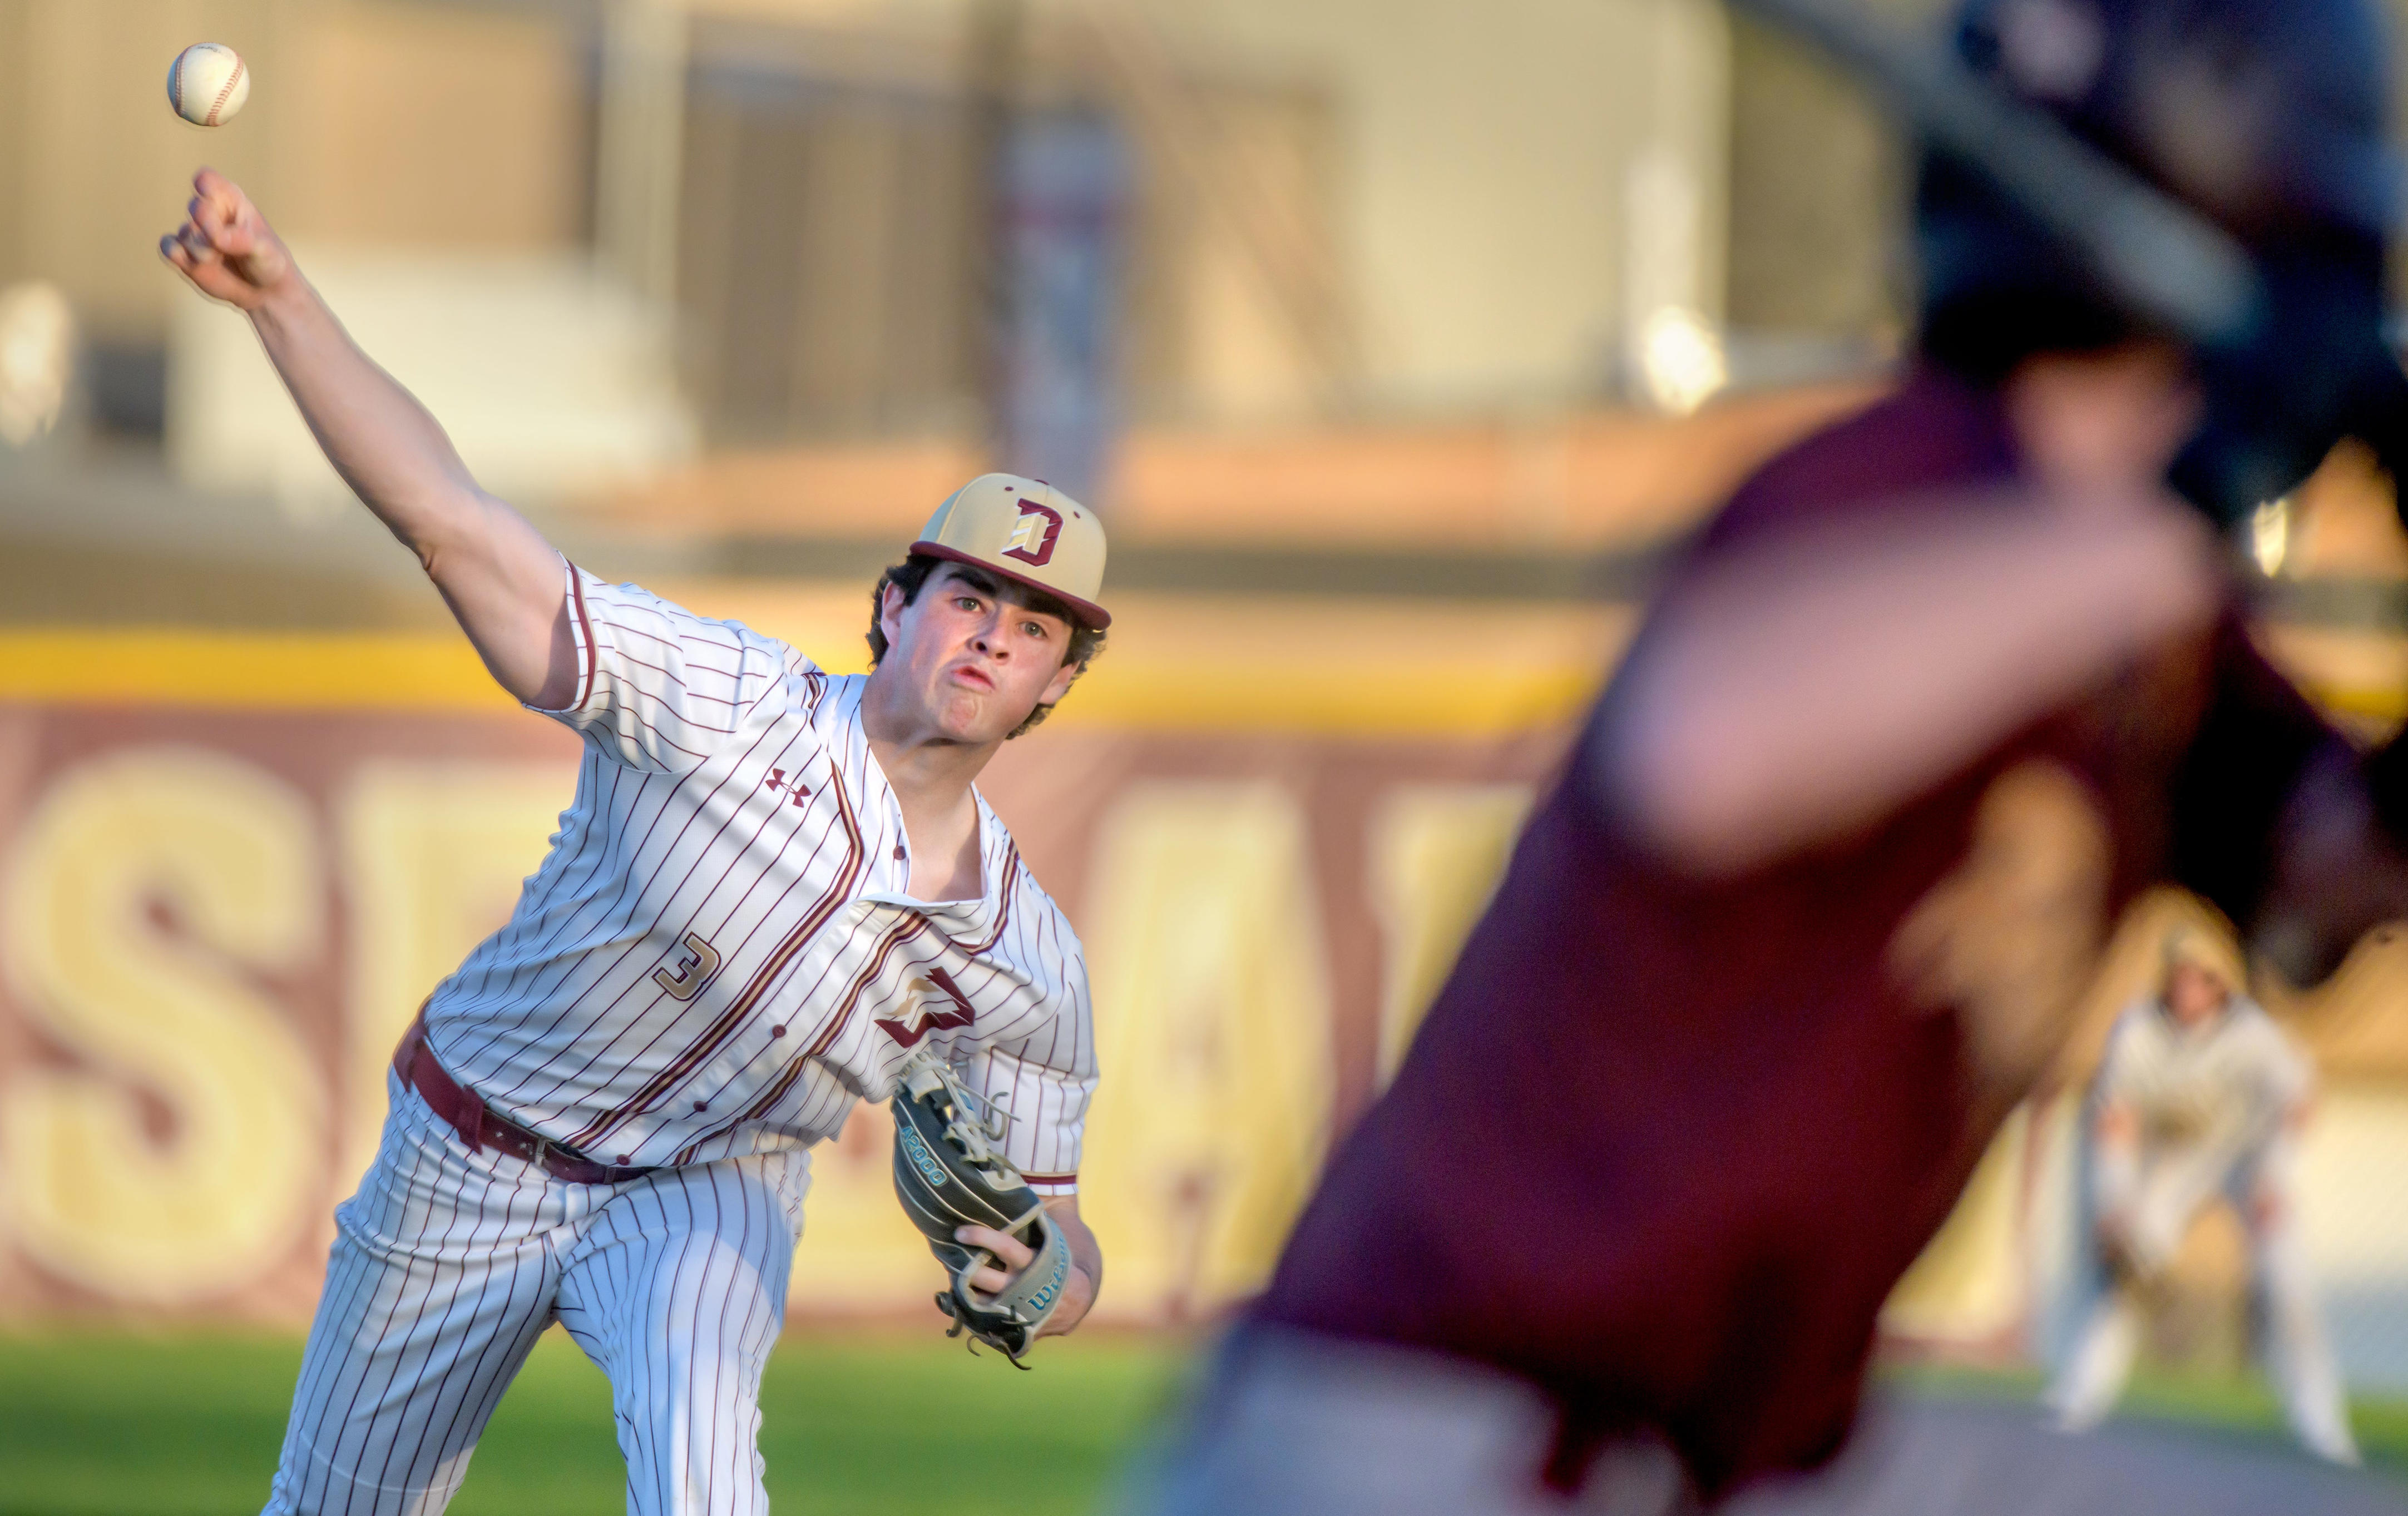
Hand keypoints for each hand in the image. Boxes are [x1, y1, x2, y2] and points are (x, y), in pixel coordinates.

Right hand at [159, 168, 293, 311]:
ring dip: (202, 251)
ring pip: (186, 234)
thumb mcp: (266, 250)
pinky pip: (167, 247)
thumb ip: (243, 240)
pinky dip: (178, 256)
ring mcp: (194, 232)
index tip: (209, 196)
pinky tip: (195, 264)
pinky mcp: (183, 252)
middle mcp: (209, 212)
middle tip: (223, 245)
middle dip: (210, 229)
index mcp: (230, 200)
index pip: (207, 180)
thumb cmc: (269, 262)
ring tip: (220, 259)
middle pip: (197, 208)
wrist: (263, 290)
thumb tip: (217, 238)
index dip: (205, 186)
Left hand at [956, 1213, 1097, 1340]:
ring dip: (963, 1288)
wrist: (1074, 1299)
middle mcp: (1022, 1288)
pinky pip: (981, 1320)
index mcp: (1033, 1264)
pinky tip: (962, 1295)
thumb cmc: (1055, 1260)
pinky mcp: (1009, 1326)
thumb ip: (1031, 1222)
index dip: (981, 1237)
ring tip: (954, 1274)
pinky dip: (969, 1308)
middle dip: (964, 1267)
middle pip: (984, 1277)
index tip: (960, 1232)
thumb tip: (1008, 1191)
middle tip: (951, 1255)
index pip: (1004, 1247)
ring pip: (978, 1301)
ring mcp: (1015, 1311)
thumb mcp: (1049, 1239)